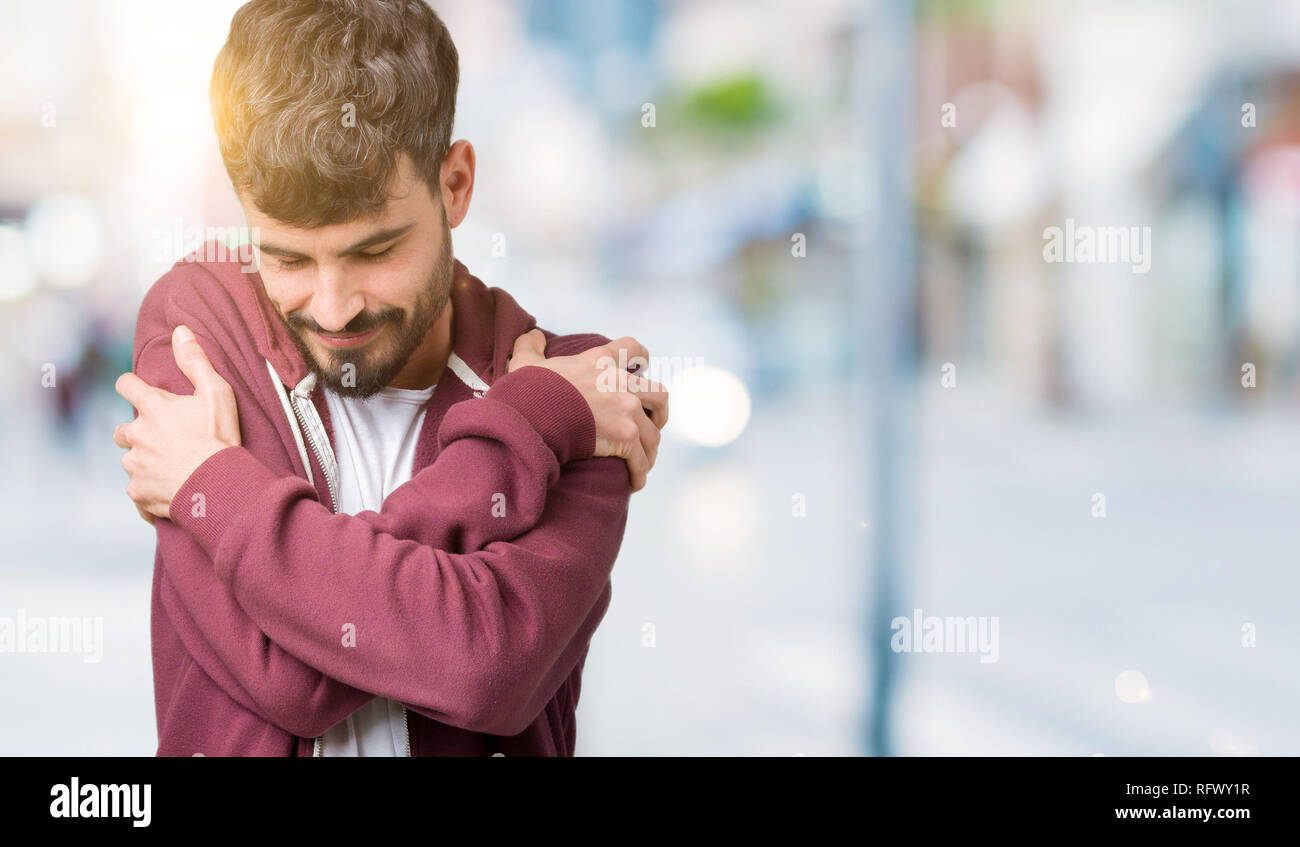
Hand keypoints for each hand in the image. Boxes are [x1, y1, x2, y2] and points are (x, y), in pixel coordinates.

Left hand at [113, 325, 241, 519]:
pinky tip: (170, 490)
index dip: (132, 387)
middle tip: (165, 440)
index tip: (142, 393)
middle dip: (136, 433)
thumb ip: (195, 360)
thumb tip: (180, 331)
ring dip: (145, 462)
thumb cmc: (219, 437)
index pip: (125, 385)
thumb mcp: (216, 392)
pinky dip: (150, 491)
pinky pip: (138, 491)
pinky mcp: (138, 492)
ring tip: (173, 468)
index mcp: (152, 407)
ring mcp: (135, 465)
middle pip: (122, 429)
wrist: (220, 484)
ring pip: (131, 461)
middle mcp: (136, 434)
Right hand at [508, 330, 667, 491]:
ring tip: (640, 463)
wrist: (530, 415)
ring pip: (654, 434)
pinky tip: (634, 484)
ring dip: (649, 451)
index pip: (633, 348)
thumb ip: (530, 346)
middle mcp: (620, 382)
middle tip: (649, 425)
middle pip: (659, 395)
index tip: (643, 368)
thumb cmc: (526, 391)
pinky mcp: (625, 437)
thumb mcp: (526, 363)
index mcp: (600, 361)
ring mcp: (626, 410)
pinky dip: (639, 474)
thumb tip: (532, 334)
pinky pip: (641, 460)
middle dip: (658, 413)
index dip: (641, 358)